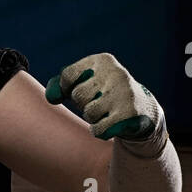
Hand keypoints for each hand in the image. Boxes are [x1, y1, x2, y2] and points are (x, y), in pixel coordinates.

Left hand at [45, 52, 160, 141]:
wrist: (141, 108)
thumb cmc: (104, 93)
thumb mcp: (85, 81)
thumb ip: (62, 84)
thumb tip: (51, 96)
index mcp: (102, 60)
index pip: (68, 75)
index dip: (66, 88)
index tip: (73, 90)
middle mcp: (115, 72)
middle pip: (78, 95)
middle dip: (83, 103)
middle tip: (97, 101)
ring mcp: (124, 92)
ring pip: (89, 112)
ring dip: (92, 117)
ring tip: (105, 111)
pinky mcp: (129, 113)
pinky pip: (99, 129)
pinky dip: (99, 130)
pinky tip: (110, 124)